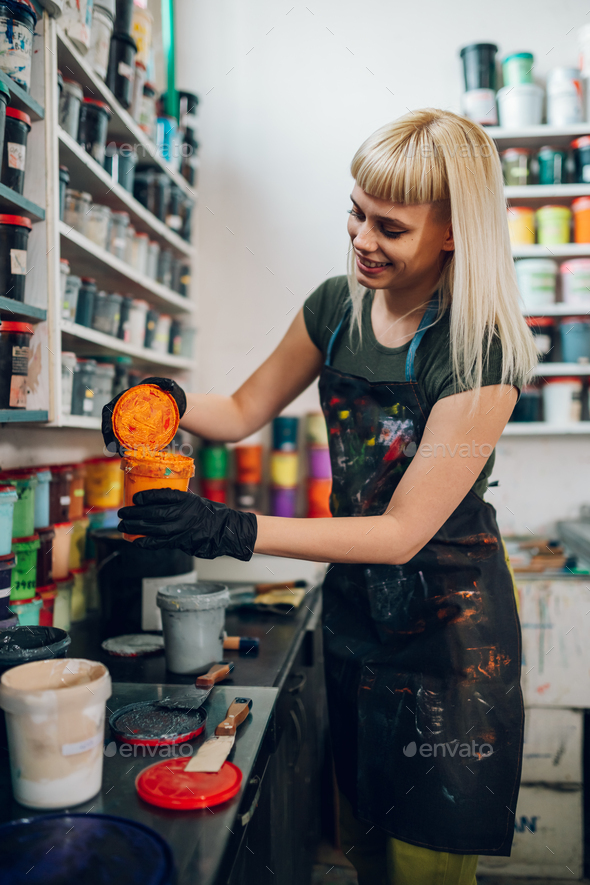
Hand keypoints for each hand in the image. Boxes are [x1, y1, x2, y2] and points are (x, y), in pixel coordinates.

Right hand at [101, 377, 186, 454]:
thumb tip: (170, 386)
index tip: (108, 430)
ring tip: (122, 454)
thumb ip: (165, 383)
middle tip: (114, 449)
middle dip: (108, 437)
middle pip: (109, 425)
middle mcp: (121, 410)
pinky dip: (126, 446)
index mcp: (123, 399)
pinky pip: (126, 438)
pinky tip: (130, 454)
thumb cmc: (161, 390)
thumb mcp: (163, 384)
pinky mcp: (132, 429)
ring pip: (115, 434)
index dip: (106, 420)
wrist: (167, 400)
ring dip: (116, 445)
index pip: (108, 410)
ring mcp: (125, 421)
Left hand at [118, 488, 256, 559]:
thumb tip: (154, 496)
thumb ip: (176, 499)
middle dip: (134, 513)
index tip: (135, 498)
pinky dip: (145, 542)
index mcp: (187, 500)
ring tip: (122, 525)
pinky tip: (134, 540)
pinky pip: (160, 542)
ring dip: (135, 527)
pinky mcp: (181, 541)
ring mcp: (182, 529)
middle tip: (121, 512)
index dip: (147, 497)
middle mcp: (183, 513)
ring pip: (154, 528)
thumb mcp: (194, 500)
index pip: (163, 496)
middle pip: (154, 513)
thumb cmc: (208, 514)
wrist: (224, 530)